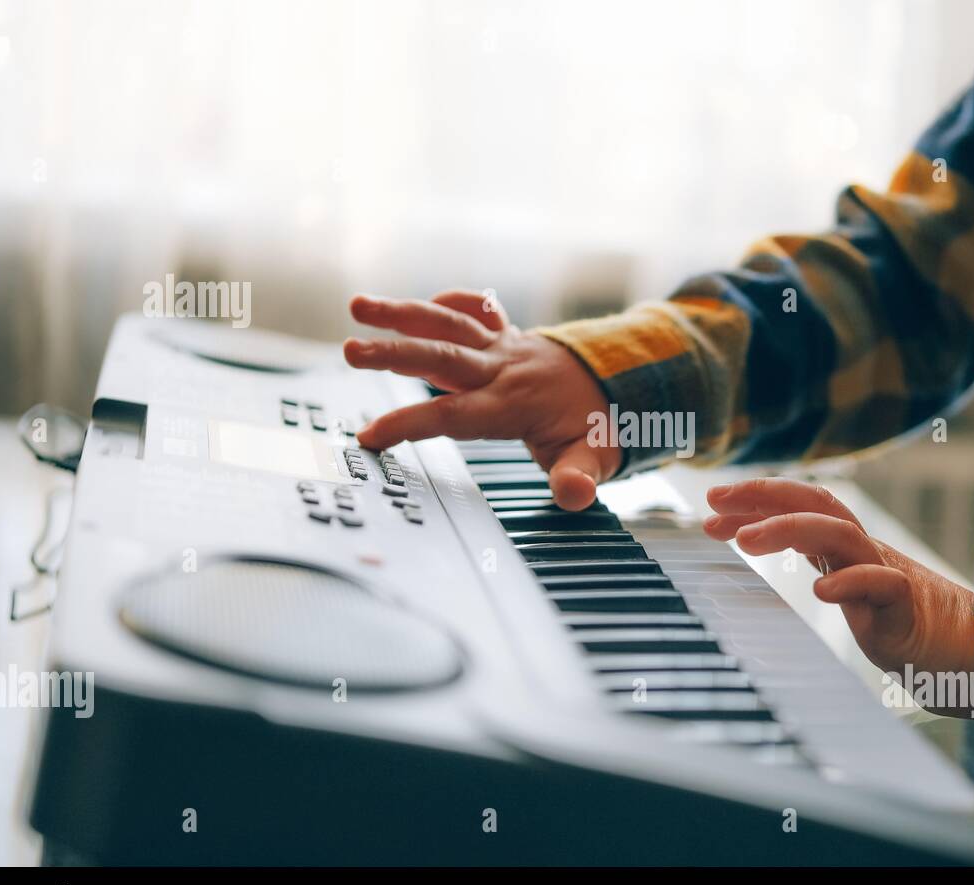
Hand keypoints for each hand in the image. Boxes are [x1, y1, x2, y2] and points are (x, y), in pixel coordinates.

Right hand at [343, 291, 619, 510]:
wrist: (623, 383)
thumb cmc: (600, 426)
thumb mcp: (596, 458)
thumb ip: (580, 476)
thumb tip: (575, 493)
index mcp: (513, 404)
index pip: (452, 414)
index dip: (409, 423)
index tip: (371, 436)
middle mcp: (503, 369)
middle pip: (440, 358)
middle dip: (394, 353)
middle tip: (349, 350)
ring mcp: (504, 347)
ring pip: (448, 324)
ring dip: (404, 313)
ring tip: (358, 305)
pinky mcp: (506, 335)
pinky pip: (477, 310)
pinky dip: (452, 302)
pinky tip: (421, 304)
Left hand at [703, 478, 973, 712]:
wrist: (970, 649)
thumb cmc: (902, 618)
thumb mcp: (848, 585)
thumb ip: (815, 561)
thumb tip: (760, 543)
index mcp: (847, 546)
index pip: (799, 507)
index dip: (756, 501)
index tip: (711, 506)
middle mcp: (864, 551)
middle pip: (816, 505)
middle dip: (763, 497)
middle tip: (715, 500)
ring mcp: (886, 575)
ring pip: (841, 535)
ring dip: (790, 530)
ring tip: (747, 540)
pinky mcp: (907, 609)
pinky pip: (882, 586)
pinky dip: (851, 583)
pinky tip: (820, 590)